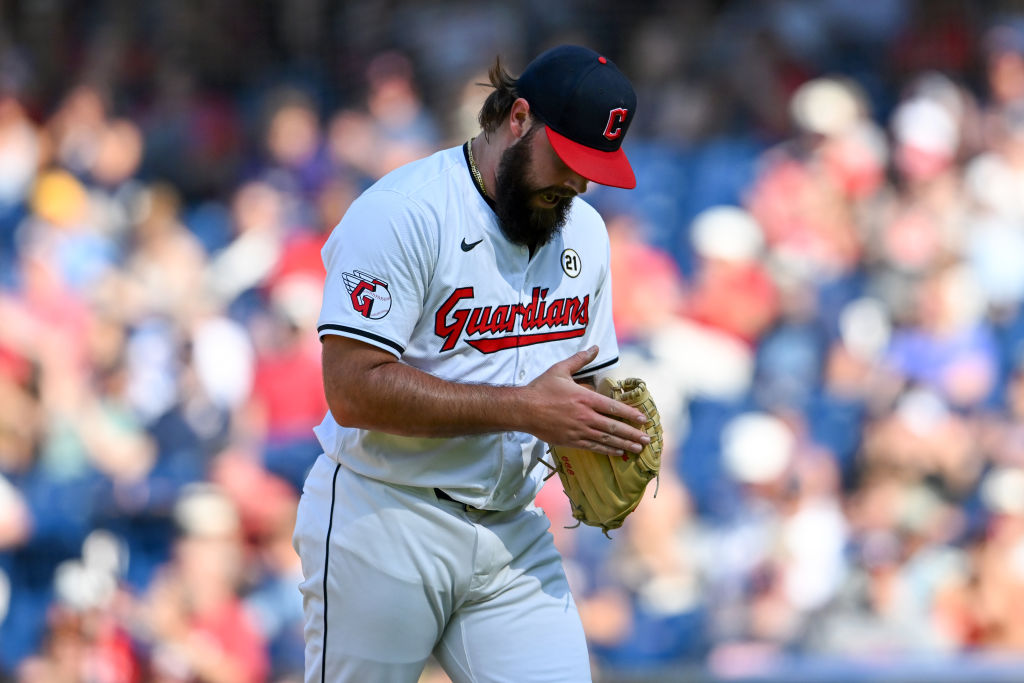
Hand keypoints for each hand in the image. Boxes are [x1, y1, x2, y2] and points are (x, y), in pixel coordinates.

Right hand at [523, 346, 649, 455]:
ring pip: (606, 440)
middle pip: (614, 427)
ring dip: (624, 444)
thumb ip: (580, 359)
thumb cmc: (541, 388)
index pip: (613, 408)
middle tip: (647, 440)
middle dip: (633, 434)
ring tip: (638, 449)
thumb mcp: (561, 369)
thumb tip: (595, 347)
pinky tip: (617, 452)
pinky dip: (607, 450)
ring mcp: (578, 430)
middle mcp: (585, 416)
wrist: (523, 409)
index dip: (630, 414)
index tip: (643, 420)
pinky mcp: (571, 441)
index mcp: (585, 398)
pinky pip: (593, 447)